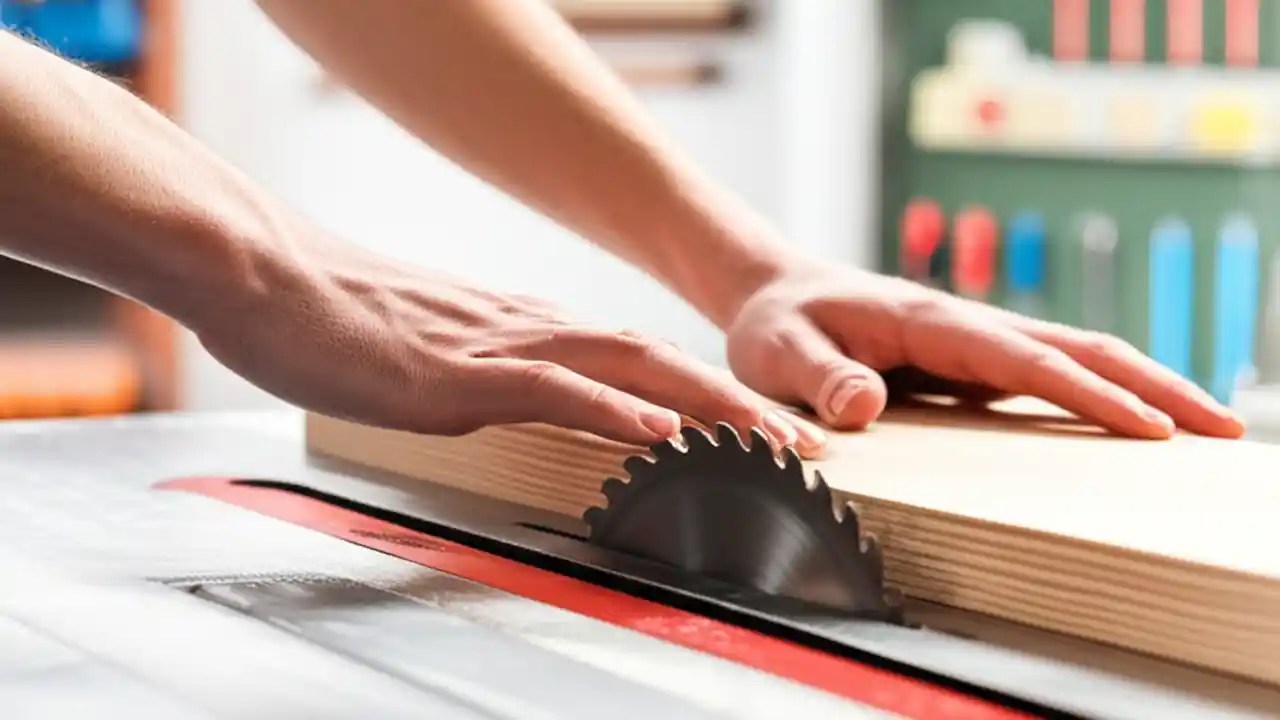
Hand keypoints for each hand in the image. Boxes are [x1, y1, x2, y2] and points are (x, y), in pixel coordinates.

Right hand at [194, 238, 823, 450]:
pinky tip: (660, 433)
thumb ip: (484, 371)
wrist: (265, 275)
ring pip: (623, 369)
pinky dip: (614, 413)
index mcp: (521, 329)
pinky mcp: (457, 373)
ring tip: (767, 438)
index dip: (699, 390)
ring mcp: (495, 347)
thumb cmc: (334, 316)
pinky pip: (552, 391)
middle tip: (798, 437)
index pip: (630, 359)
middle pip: (651, 359)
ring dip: (703, 404)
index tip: (751, 424)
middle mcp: (526, 329)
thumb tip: (523, 395)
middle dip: (732, 400)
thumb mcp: (428, 350)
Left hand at [725, 262, 1244, 439]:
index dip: (1090, 395)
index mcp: (927, 323)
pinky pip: (1044, 377)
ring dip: (1139, 388)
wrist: (773, 294)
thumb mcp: (779, 354)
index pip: (1023, 360)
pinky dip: (1097, 395)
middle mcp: (963, 326)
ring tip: (1203, 429)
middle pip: (1076, 348)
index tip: (1151, 427)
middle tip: (1223, 428)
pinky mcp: (968, 361)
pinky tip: (1127, 423)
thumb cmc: (775, 325)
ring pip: (1071, 357)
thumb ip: (820, 378)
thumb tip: (866, 405)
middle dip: (1153, 386)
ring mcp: (972, 343)